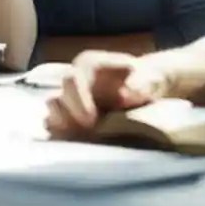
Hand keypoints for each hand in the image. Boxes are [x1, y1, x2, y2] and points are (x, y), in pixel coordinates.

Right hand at [44, 50, 170, 139]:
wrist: (147, 89)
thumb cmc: (148, 80)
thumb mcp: (152, 77)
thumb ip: (143, 83)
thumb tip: (127, 94)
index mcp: (89, 64)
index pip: (72, 79)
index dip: (78, 100)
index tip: (92, 120)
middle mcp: (75, 79)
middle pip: (58, 97)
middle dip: (70, 117)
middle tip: (89, 131)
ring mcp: (70, 97)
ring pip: (52, 109)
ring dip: (62, 125)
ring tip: (79, 137)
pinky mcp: (69, 114)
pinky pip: (54, 123)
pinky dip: (61, 132)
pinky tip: (75, 141)